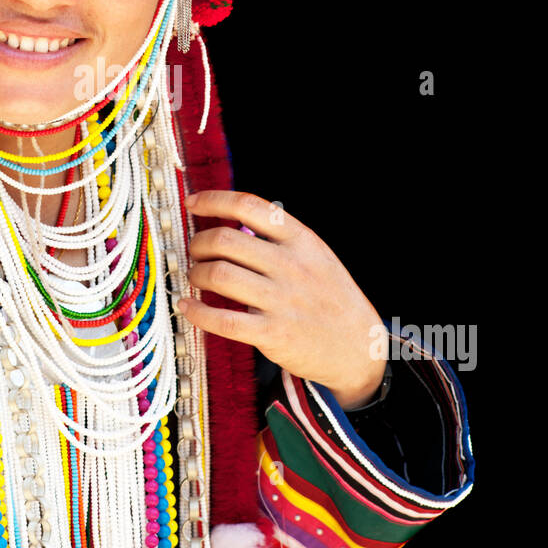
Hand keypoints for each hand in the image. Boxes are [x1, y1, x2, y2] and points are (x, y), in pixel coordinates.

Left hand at [176, 190, 387, 409]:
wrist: (360, 347)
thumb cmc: (332, 299)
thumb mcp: (317, 256)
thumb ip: (281, 239)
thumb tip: (232, 224)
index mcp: (301, 240)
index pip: (250, 206)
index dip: (214, 200)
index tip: (193, 202)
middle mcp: (291, 265)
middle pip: (224, 239)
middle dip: (198, 243)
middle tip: (195, 252)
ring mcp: (282, 299)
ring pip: (218, 275)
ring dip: (195, 274)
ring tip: (196, 278)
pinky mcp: (273, 333)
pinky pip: (222, 319)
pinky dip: (196, 311)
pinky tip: (187, 307)